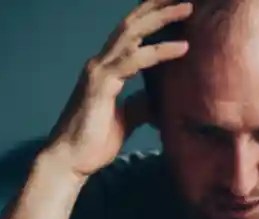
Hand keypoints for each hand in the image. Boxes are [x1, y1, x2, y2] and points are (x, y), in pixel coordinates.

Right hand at [43, 0, 191, 178]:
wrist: (70, 162)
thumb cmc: (94, 142)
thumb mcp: (126, 120)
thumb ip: (140, 105)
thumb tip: (158, 100)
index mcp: (107, 68)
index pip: (132, 33)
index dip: (152, 16)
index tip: (176, 5)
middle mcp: (101, 63)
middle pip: (132, 24)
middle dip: (158, 7)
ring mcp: (99, 71)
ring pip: (132, 34)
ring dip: (162, 18)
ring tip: (188, 8)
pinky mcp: (102, 86)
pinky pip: (134, 61)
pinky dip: (160, 51)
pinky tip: (183, 47)